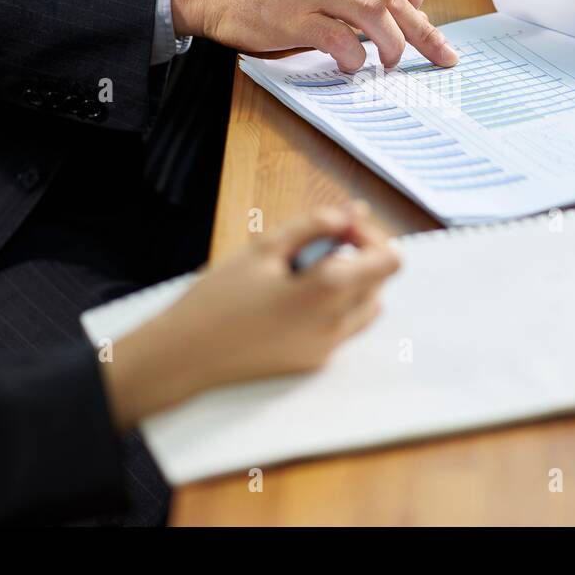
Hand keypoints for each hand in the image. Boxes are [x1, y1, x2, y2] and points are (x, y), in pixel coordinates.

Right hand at [101, 202, 398, 429]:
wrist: (184, 355)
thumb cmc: (218, 297)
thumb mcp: (266, 248)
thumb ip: (316, 225)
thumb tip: (354, 211)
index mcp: (329, 290)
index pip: (390, 259)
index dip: (369, 236)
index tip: (335, 230)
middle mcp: (337, 324)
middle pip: (380, 282)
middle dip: (359, 256)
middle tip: (314, 246)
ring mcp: (327, 348)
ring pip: (366, 307)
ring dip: (351, 283)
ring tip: (303, 273)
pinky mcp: (312, 362)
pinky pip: (343, 329)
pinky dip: (333, 307)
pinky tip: (292, 299)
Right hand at [172, 0, 458, 72]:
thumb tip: (394, 17)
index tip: (418, 13)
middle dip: (425, 33)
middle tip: (443, 56)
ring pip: (377, 16)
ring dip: (393, 47)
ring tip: (390, 64)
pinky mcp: (297, 19)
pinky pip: (340, 40)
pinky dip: (354, 58)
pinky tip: (351, 66)